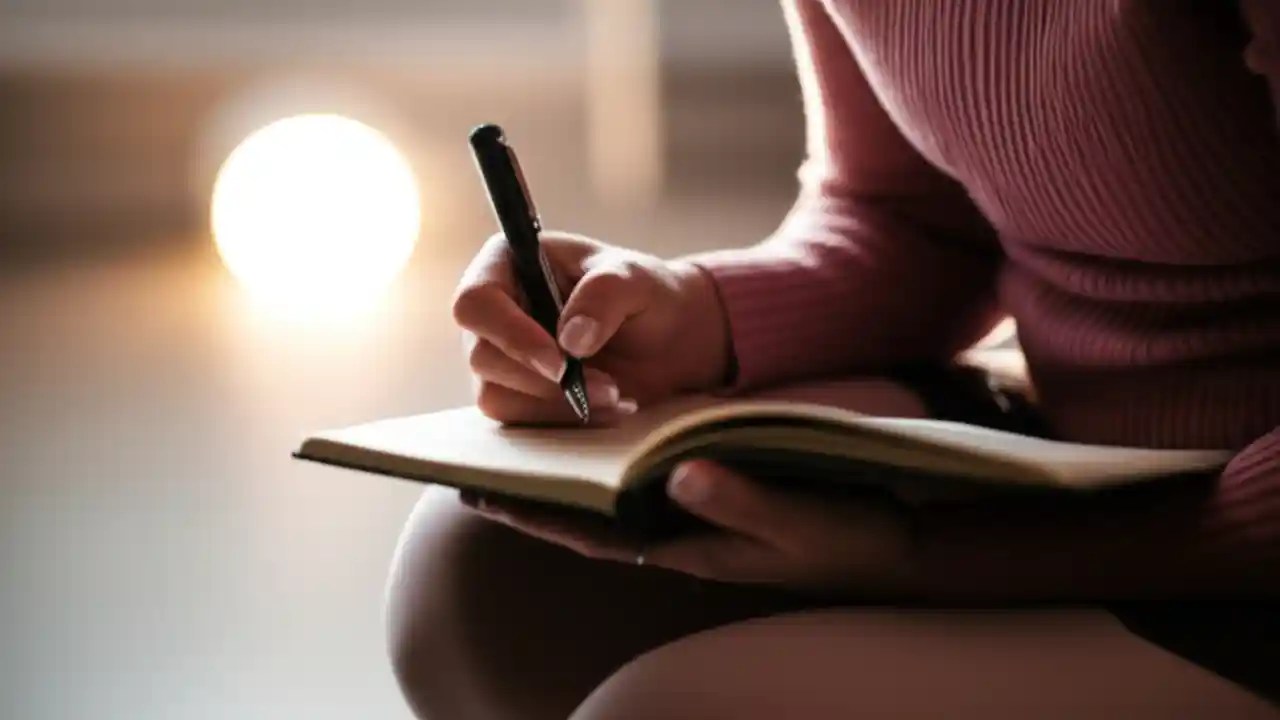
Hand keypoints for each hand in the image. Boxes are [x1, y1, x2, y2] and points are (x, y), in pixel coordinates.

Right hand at [452, 231, 730, 424]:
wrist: (664, 338)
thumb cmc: (644, 294)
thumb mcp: (636, 279)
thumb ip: (605, 295)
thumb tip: (571, 340)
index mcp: (507, 262)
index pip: (476, 302)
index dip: (510, 335)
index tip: (560, 361)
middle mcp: (492, 309)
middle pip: (483, 356)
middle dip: (546, 380)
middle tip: (607, 384)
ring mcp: (498, 354)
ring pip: (497, 395)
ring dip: (558, 405)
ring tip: (615, 394)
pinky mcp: (513, 392)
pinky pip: (519, 420)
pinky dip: (564, 420)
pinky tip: (606, 407)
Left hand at [463, 460, 915, 596]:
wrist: (891, 547)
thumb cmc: (843, 541)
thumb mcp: (798, 524)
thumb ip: (740, 503)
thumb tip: (678, 477)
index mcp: (686, 547)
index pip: (593, 534)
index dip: (538, 514)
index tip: (484, 491)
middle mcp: (677, 534)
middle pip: (589, 515)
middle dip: (535, 493)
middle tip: (475, 465)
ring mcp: (694, 515)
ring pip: (612, 494)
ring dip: (568, 471)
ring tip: (521, 440)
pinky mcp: (713, 493)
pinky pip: (646, 476)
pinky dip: (612, 456)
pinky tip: (595, 431)